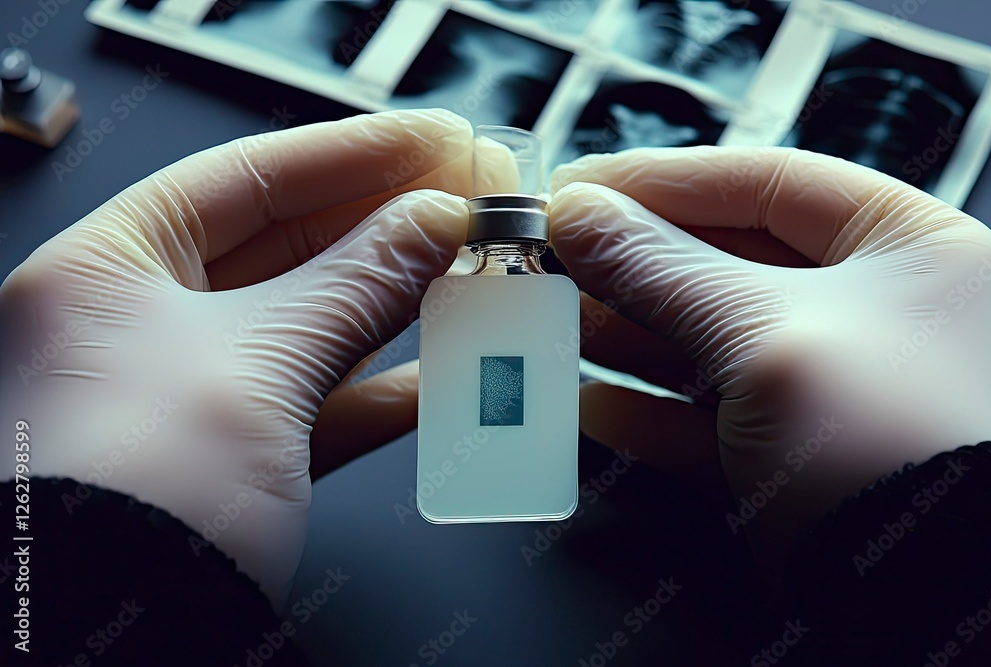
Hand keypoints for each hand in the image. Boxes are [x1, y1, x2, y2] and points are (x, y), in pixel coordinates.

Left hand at [0, 109, 513, 608]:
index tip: (431, 140)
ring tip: (469, 272)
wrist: (111, 649)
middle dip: (384, 224)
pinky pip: (322, 399)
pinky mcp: (234, 454)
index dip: (351, 152)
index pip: (246, 176)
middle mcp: (139, 322)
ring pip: (313, 322)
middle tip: (466, 203)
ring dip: (396, 301)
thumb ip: (358, 282)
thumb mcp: (261, 362)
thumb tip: (434, 223)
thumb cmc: (136, 500)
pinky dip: (386, 384)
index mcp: (105, 269)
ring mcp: (191, 390)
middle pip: (286, 244)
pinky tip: (445, 367)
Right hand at [547, 146, 990, 582]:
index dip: (664, 181)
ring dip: (628, 335)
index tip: (583, 190)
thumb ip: (664, 268)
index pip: (767, 183)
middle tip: (558, 258)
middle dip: (634, 262)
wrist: (932, 605)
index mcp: (909, 248)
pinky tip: (596, 407)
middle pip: (729, 261)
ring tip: (559, 324)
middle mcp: (877, 311)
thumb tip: (584, 217)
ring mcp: (833, 388)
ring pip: (710, 343)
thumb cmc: (900, 450)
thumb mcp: (768, 334)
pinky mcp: (798, 457)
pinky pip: (710, 421)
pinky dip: (649, 414)